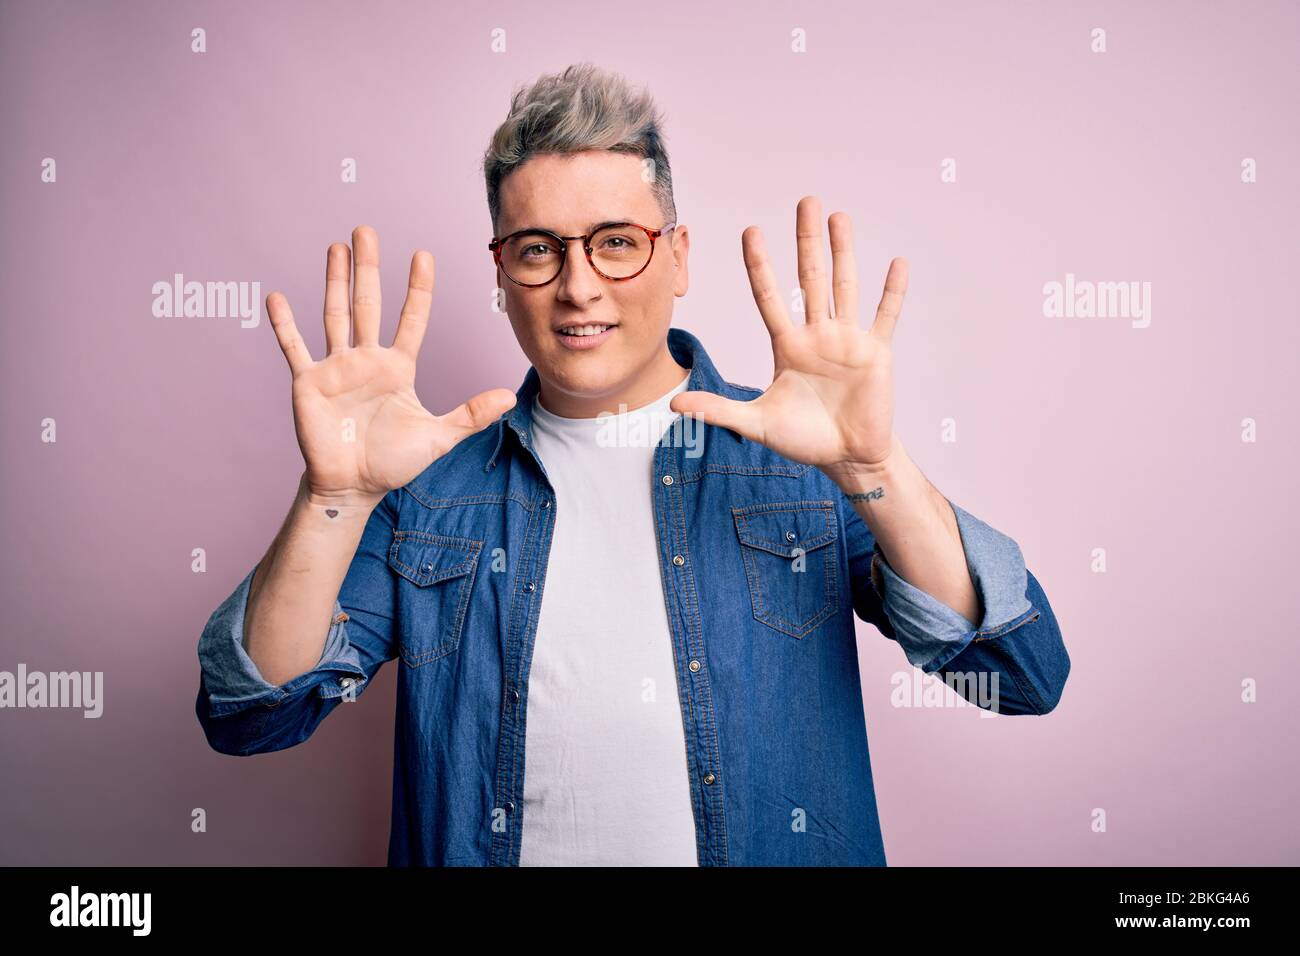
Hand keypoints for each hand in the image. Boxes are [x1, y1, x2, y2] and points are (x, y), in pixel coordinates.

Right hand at [266, 226, 516, 503]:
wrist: (354, 486)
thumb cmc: (394, 463)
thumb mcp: (438, 437)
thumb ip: (471, 415)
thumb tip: (509, 397)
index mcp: (398, 368)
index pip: (411, 319)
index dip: (417, 288)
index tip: (422, 255)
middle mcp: (367, 360)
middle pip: (368, 304)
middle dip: (368, 268)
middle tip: (366, 230)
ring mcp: (336, 368)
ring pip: (335, 315)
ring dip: (334, 281)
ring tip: (336, 247)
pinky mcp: (309, 383)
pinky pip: (295, 347)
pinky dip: (284, 324)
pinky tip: (277, 297)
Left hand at [670, 196, 905, 483]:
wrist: (847, 458)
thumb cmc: (803, 441)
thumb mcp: (756, 423)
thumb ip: (718, 411)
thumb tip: (674, 406)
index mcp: (787, 346)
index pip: (769, 296)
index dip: (760, 264)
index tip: (751, 230)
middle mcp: (817, 335)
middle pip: (811, 278)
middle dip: (807, 241)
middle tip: (806, 201)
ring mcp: (847, 341)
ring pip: (845, 286)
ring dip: (844, 251)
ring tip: (840, 217)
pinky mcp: (876, 354)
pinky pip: (885, 317)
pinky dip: (892, 292)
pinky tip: (897, 263)